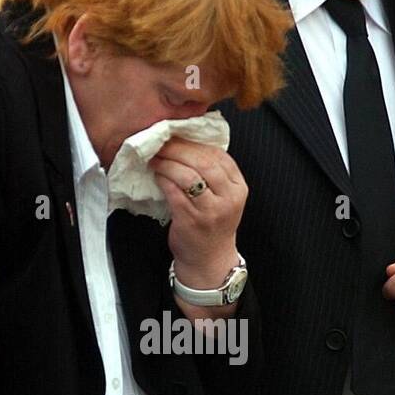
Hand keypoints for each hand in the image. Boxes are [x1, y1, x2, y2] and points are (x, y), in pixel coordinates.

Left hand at [152, 138, 246, 287]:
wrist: (209, 259)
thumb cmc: (212, 224)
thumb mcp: (223, 196)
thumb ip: (212, 173)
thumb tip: (184, 142)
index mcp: (238, 187)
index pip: (219, 155)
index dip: (195, 142)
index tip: (177, 135)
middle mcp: (229, 198)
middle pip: (204, 162)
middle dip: (180, 149)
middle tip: (161, 143)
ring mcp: (211, 211)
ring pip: (189, 176)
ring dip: (169, 163)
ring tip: (156, 158)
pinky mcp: (192, 221)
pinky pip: (175, 193)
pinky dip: (164, 180)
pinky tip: (156, 174)